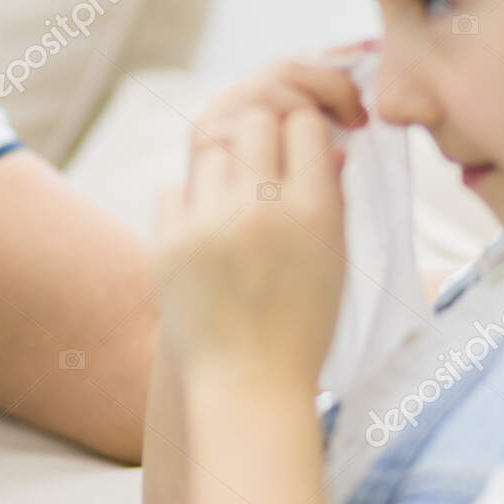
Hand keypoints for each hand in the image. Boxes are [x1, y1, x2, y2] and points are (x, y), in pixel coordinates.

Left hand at [155, 59, 357, 387]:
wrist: (248, 384)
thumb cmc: (303, 324)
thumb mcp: (335, 259)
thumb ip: (330, 194)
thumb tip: (323, 141)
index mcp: (313, 213)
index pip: (305, 124)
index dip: (306, 130)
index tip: (302, 147)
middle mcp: (260, 210)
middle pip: (254, 120)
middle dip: (265, 131)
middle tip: (266, 157)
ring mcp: (209, 224)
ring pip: (211, 148)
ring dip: (225, 163)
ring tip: (235, 197)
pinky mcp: (169, 242)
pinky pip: (173, 187)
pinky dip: (190, 199)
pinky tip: (207, 227)